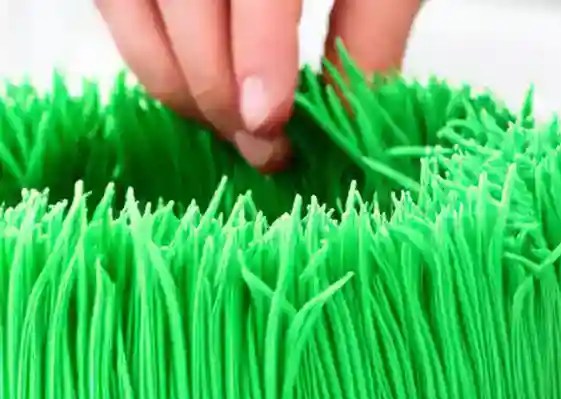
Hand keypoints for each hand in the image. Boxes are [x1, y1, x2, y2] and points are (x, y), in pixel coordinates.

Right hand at [95, 0, 425, 170]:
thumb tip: (350, 120)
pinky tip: (200, 88)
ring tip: (233, 129)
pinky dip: (152, 56)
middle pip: (184, 6)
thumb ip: (370, 38)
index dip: (255, 56)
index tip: (270, 120)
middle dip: (219, 93)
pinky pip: (117, 4)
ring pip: (134, 13)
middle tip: (266, 150)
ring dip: (178, 85)